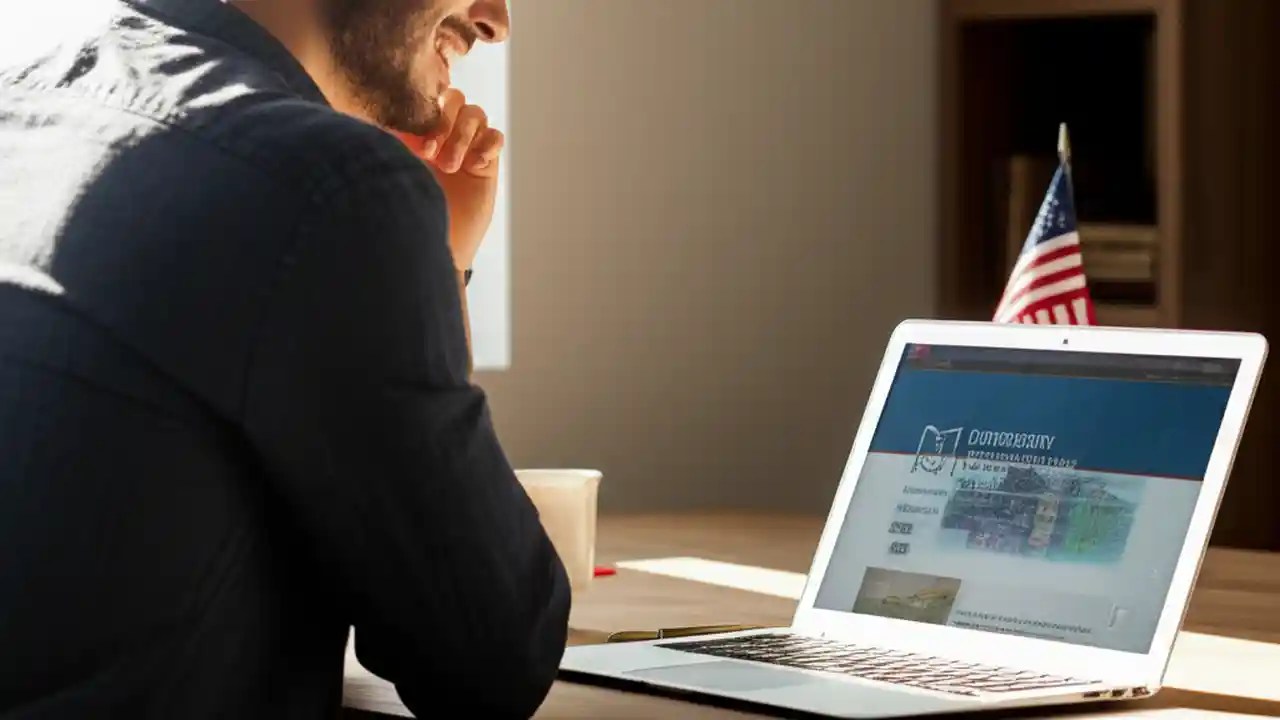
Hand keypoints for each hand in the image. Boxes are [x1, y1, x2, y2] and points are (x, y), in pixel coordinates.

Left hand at [394, 89, 504, 272]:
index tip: (413, 144)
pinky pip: (496, 137)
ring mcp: (466, 147)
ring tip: (451, 166)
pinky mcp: (486, 164)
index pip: (427, 98)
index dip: (423, 111)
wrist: (429, 246)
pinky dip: (488, 144)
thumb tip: (382, 119)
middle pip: (454, 99)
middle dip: (443, 122)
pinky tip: (475, 164)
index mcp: (416, 130)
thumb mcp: (391, 171)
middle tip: (430, 153)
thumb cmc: (404, 213)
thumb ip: (390, 142)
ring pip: (475, 114)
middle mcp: (442, 135)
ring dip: (462, 135)